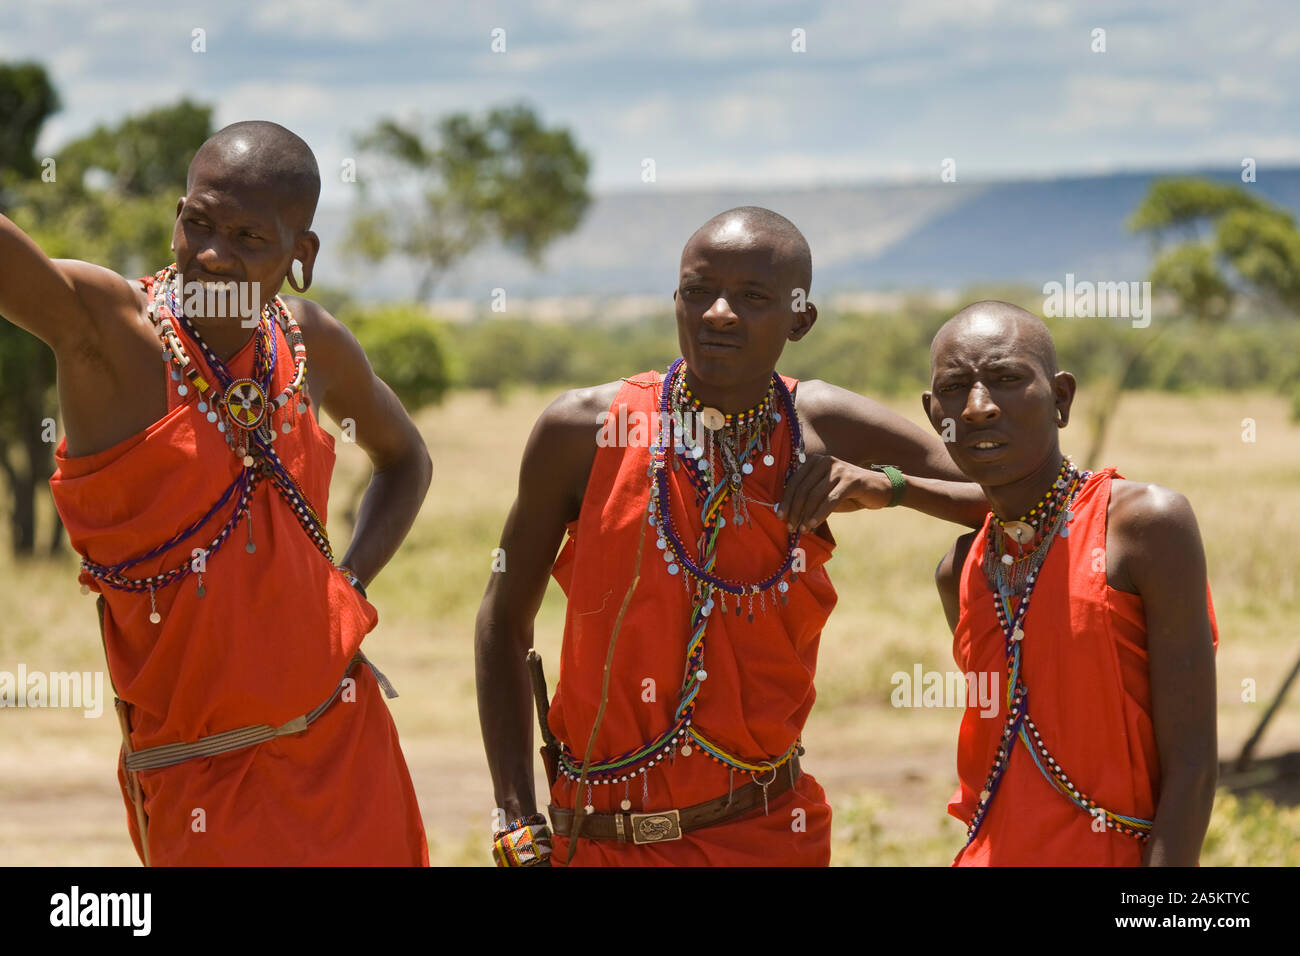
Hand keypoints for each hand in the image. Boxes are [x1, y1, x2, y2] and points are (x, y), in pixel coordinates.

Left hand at [776, 455, 893, 533]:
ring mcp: (839, 469)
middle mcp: (826, 461)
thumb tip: (788, 513)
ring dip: (806, 515)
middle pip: (803, 488)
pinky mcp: (851, 480)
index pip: (794, 481)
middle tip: (791, 527)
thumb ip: (809, 497)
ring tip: (802, 529)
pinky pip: (830, 500)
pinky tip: (813, 524)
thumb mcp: (826, 493)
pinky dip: (820, 514)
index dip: (786, 500)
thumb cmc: (848, 493)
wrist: (880, 489)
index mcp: (816, 461)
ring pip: (815, 495)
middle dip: (794, 510)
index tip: (780, 517)